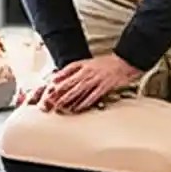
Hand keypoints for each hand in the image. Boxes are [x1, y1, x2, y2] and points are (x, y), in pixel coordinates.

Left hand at [22, 54, 141, 113]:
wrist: (123, 63)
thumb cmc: (103, 64)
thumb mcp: (84, 63)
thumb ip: (69, 70)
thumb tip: (55, 77)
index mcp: (82, 67)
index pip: (66, 75)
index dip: (56, 84)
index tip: (48, 90)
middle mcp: (88, 74)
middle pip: (71, 85)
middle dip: (60, 94)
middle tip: (50, 102)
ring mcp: (96, 81)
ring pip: (80, 91)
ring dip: (69, 99)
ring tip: (60, 107)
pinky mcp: (104, 87)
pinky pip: (93, 96)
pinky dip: (85, 102)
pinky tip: (78, 108)